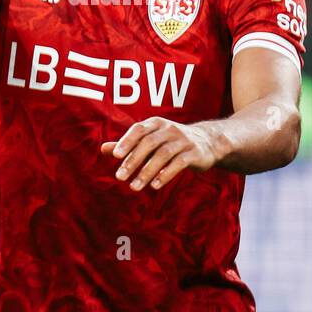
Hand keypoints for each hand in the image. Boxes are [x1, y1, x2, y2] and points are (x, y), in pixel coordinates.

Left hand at [100, 117, 218, 190]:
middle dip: (133, 161)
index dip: (127, 141)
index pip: (138, 130)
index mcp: (155, 124)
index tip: (115, 156)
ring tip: (134, 187)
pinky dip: (166, 174)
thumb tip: (103, 149)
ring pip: (163, 155)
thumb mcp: (149, 140)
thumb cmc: (170, 141)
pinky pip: (179, 163)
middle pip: (148, 144)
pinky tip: (154, 185)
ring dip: (147, 172)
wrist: (208, 142)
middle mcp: (169, 129)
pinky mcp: (195, 153)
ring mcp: (184, 140)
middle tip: (119, 177)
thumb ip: (127, 145)